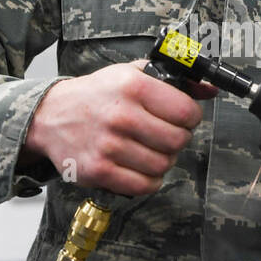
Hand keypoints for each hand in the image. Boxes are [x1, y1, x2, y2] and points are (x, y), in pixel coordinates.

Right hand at [21, 60, 217, 195]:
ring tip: (149, 149)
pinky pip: (144, 185)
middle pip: (177, 141)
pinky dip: (149, 180)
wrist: (49, 117)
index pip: (186, 112)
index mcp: (132, 86)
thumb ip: (173, 81)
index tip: (182, 118)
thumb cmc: (95, 95)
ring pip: (163, 165)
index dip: (190, 117)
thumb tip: (211, 90)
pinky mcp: (99, 170)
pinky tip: (140, 166)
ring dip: (162, 160)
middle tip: (165, 135)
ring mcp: (109, 146)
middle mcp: (121, 116)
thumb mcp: (130, 74)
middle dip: (178, 140)